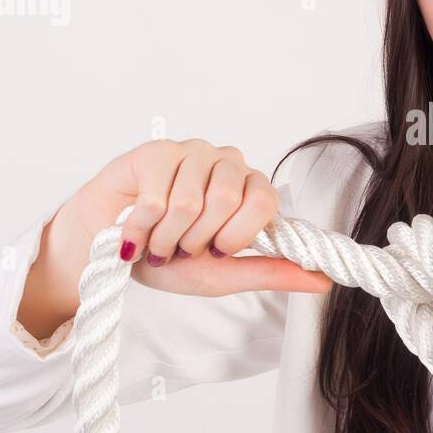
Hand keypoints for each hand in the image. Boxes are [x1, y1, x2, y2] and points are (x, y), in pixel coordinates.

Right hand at [70, 138, 333, 297]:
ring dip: (167, 237)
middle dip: (197, 239)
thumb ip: (272, 273)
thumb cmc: (169, 260)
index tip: (216, 251)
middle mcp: (226, 163)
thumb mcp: (224, 275)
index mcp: (250, 189)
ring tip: (159, 240)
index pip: (264, 202)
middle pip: (227, 200)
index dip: (238, 235)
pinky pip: (156, 198)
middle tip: (182, 247)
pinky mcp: (156, 152)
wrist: (107, 250)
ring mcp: (192, 152)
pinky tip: (136, 228)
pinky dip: (143, 228)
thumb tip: (325, 281)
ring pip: (189, 202)